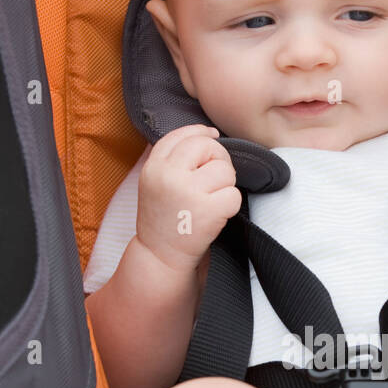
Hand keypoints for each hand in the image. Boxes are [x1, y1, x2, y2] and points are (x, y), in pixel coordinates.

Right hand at [135, 125, 241, 272]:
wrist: (160, 255)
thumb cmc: (164, 217)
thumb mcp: (155, 182)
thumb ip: (174, 158)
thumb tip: (210, 134)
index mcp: (154, 167)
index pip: (181, 135)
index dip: (200, 132)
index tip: (212, 136)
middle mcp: (168, 176)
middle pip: (207, 146)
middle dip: (218, 159)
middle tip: (213, 179)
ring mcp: (188, 192)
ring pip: (225, 170)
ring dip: (225, 185)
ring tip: (211, 199)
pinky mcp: (207, 211)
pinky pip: (234, 195)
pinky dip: (230, 205)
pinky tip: (216, 214)